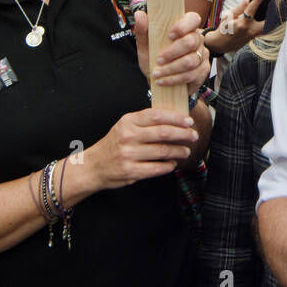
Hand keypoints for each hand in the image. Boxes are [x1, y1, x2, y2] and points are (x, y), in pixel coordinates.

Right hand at [84, 107, 199, 188]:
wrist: (93, 165)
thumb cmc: (115, 143)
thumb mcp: (125, 126)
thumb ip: (145, 122)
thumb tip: (175, 119)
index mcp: (128, 121)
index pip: (157, 116)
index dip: (176, 118)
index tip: (189, 121)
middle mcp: (128, 136)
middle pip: (163, 133)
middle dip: (183, 134)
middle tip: (193, 136)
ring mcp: (129, 154)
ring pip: (163, 151)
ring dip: (179, 151)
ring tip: (186, 151)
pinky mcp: (131, 171)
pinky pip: (156, 168)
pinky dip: (168, 166)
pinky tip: (173, 163)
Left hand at [134, 10, 209, 95]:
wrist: (160, 80)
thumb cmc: (154, 60)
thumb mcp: (145, 46)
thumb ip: (143, 31)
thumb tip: (140, 14)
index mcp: (185, 27)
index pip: (193, 19)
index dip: (183, 26)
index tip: (170, 35)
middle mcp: (197, 38)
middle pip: (191, 41)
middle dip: (173, 53)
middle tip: (159, 60)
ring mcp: (202, 54)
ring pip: (190, 61)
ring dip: (171, 69)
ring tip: (157, 73)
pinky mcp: (203, 69)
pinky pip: (191, 75)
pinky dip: (174, 79)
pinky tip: (163, 81)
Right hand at [206, 0, 267, 54]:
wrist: (222, 44)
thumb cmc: (224, 28)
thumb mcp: (228, 16)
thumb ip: (239, 8)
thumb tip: (248, 0)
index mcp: (241, 24)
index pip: (252, 9)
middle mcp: (249, 31)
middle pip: (266, 21)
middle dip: (269, 13)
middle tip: (269, 4)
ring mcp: (253, 36)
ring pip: (265, 26)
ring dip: (265, 18)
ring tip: (265, 10)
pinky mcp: (254, 38)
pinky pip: (262, 29)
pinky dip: (262, 23)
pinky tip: (261, 17)